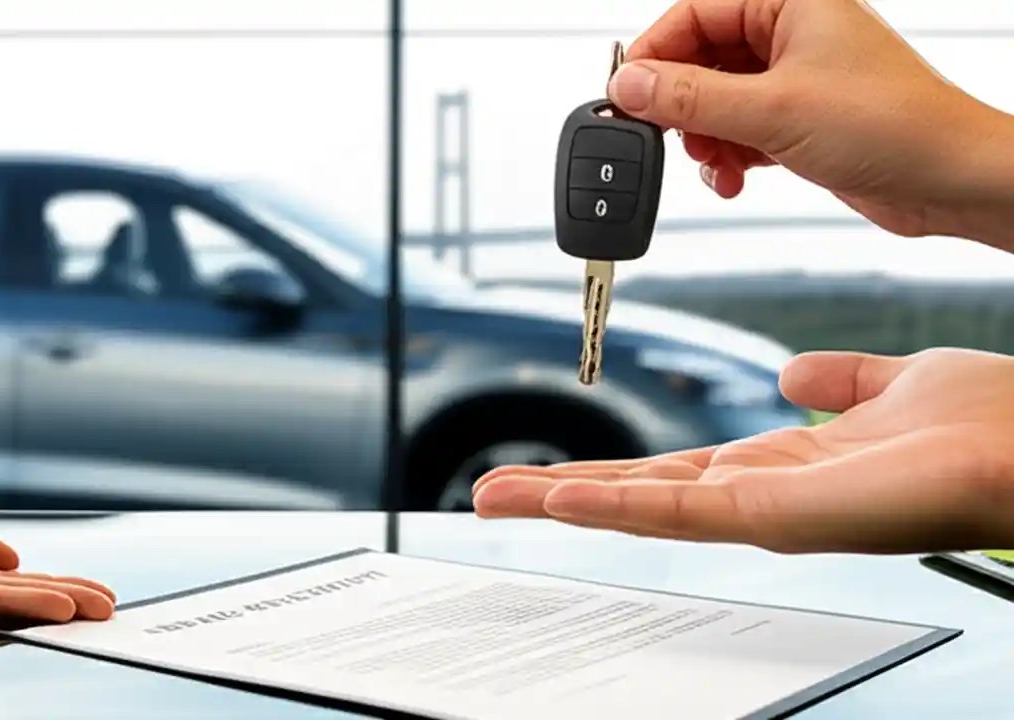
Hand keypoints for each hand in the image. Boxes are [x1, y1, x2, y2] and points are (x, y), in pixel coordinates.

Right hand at [473, 348, 1013, 553]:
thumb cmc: (978, 424)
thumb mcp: (888, 386)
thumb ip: (839, 381)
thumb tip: (796, 374)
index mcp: (782, 468)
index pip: (671, 470)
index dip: (608, 471)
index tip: (555, 470)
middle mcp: (762, 497)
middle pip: (637, 497)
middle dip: (559, 495)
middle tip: (491, 492)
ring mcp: (763, 513)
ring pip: (640, 510)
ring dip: (563, 504)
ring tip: (495, 496)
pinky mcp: (773, 519)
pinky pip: (678, 513)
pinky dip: (615, 508)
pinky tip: (562, 500)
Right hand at [609, 0, 1013, 245]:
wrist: (951, 180)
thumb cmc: (894, 125)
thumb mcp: (771, 111)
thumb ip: (689, 99)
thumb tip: (630, 85)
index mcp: (790, 1)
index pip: (693, 13)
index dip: (654, 55)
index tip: (628, 95)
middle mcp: (792, 32)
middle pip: (700, 60)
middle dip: (682, 107)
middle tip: (670, 137)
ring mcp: (796, 77)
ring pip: (716, 100)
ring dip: (705, 139)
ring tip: (716, 163)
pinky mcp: (801, 119)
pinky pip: (740, 130)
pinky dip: (729, 156)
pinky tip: (735, 177)